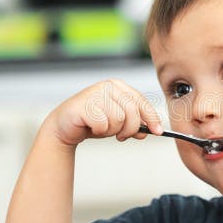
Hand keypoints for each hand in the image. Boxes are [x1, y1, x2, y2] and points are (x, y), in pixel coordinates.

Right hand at [46, 79, 163, 146]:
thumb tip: (152, 129)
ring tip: (102, 128)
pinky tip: (92, 127)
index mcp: (118, 86)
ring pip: (119, 119)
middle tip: (120, 136)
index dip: (152, 118)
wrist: (65, 127)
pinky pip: (104, 124)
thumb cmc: (93, 123)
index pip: (142, 102)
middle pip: (133, 112)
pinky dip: (100, 131)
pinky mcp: (84, 105)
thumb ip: (135, 123)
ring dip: (112, 130)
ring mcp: (95, 93)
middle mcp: (108, 86)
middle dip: (130, 129)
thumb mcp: (118, 122)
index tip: (158, 132)